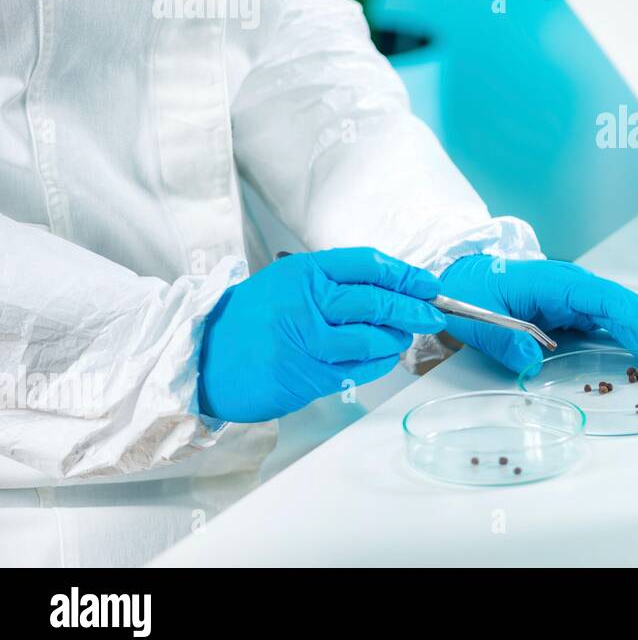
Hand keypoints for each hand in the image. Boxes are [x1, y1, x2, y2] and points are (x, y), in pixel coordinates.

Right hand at [198, 248, 445, 422]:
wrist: (201, 360)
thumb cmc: (246, 322)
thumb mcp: (284, 284)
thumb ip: (330, 283)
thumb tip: (388, 287)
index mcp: (302, 272)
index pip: (368, 265)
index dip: (405, 274)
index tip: (427, 284)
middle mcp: (306, 302)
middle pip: (376, 301)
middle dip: (413, 307)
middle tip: (434, 312)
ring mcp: (306, 340)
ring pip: (372, 337)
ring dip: (397, 337)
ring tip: (403, 336)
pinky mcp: (307, 374)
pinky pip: (359, 367)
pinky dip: (379, 362)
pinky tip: (384, 356)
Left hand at [438, 255, 637, 375]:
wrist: (462, 275)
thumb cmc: (471, 290)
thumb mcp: (478, 318)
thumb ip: (504, 341)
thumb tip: (528, 361)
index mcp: (552, 282)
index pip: (603, 298)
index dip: (635, 318)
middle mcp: (570, 286)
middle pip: (620, 305)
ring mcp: (573, 296)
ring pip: (618, 312)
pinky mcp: (571, 308)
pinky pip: (607, 320)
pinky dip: (630, 334)